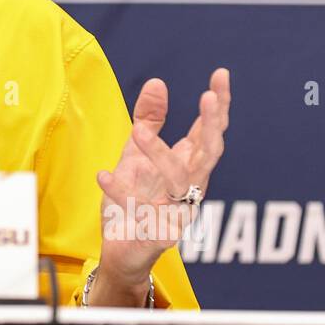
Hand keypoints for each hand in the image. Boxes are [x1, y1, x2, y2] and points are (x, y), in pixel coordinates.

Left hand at [96, 67, 230, 284]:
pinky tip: (103, 174)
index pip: (210, 131)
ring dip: (161, 155)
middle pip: (210, 153)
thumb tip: (157, 82)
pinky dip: (121, 192)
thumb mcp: (138, 155)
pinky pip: (140, 210)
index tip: (221, 74)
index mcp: (189, 166)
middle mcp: (190, 187)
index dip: (219, 104)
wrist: (123, 250)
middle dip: (212, 125)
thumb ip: (149, 121)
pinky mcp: (157, 233)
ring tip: (138, 132)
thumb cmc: (136, 199)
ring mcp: (177, 211)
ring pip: (179, 181)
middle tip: (208, 96)